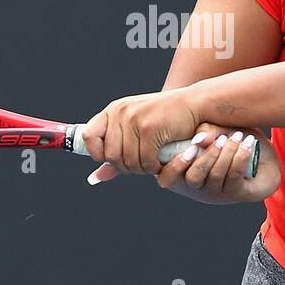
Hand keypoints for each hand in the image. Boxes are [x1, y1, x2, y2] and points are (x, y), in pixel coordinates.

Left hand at [79, 88, 200, 180]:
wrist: (196, 105)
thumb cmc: (166, 119)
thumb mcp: (136, 131)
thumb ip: (115, 152)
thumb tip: (94, 179)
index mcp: (114, 110)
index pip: (89, 136)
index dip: (98, 153)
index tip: (115, 158)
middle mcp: (120, 112)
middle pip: (110, 156)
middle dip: (127, 166)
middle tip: (142, 163)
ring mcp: (134, 119)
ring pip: (128, 161)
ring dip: (142, 168)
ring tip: (153, 161)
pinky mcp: (150, 128)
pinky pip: (146, 162)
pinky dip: (155, 168)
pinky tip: (162, 161)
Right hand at [153, 122, 281, 204]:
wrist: (262, 156)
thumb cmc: (231, 141)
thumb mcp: (218, 129)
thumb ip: (206, 130)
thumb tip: (198, 140)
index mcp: (183, 171)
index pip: (167, 178)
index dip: (173, 166)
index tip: (191, 148)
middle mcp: (197, 187)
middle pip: (193, 178)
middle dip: (206, 156)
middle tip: (221, 139)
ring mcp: (216, 193)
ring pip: (215, 176)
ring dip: (226, 153)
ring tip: (237, 136)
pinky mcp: (236, 194)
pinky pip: (235, 176)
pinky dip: (241, 156)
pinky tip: (247, 143)